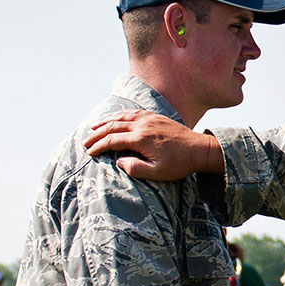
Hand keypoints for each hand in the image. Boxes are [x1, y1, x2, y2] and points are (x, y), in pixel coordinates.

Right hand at [83, 112, 222, 180]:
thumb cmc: (179, 164)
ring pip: (121, 116)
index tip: (89, 152)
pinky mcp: (155, 117)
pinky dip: (120, 114)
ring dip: (105, 120)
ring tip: (93, 125)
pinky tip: (114, 117)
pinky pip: (133, 113)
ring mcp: (149, 119)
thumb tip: (118, 161)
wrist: (199, 150)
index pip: (113, 140)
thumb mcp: (157, 172)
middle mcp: (143, 125)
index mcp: (141, 139)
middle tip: (86, 141)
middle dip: (97, 133)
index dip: (99, 146)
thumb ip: (135, 168)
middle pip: (113, 126)